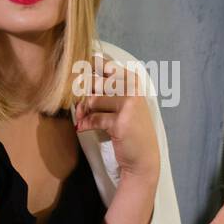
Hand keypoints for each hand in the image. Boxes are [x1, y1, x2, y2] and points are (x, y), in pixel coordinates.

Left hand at [73, 55, 159, 183]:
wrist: (143, 157)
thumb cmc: (132, 129)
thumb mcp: (125, 103)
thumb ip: (108, 89)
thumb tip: (80, 79)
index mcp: (134, 81)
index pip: (107, 66)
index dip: (90, 69)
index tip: (81, 75)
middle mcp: (133, 90)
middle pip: (96, 82)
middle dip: (84, 93)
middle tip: (81, 105)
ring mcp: (128, 106)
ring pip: (93, 99)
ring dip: (84, 110)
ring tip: (82, 117)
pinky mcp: (119, 122)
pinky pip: (93, 118)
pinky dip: (85, 124)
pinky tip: (81, 127)